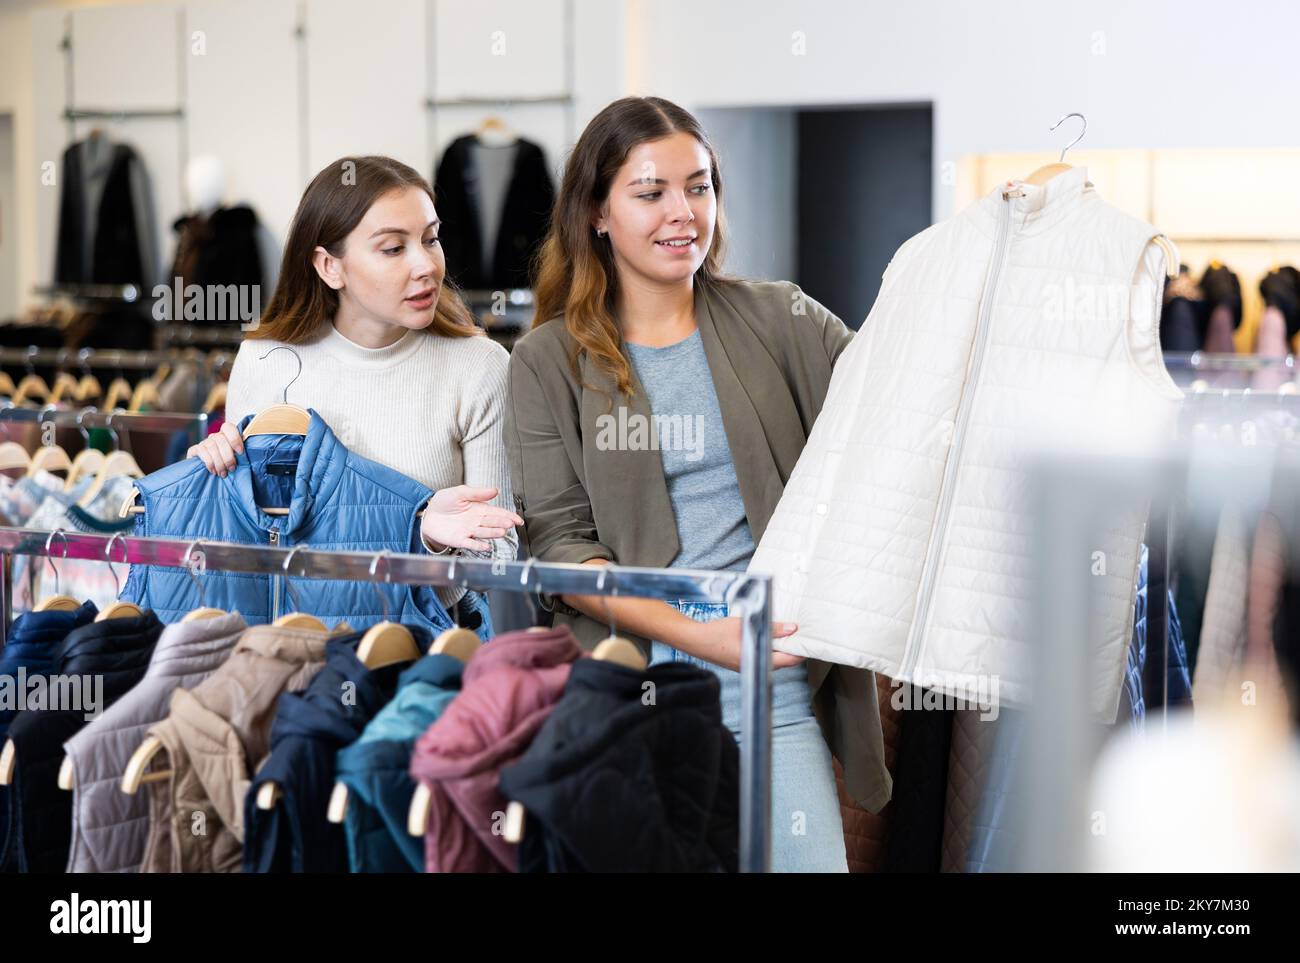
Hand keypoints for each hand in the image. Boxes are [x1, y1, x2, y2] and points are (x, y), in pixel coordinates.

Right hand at [186, 421, 244, 476]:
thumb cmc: (225, 466)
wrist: (205, 474)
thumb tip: (249, 457)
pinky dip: (209, 462)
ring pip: (211, 446)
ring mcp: (204, 442)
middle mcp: (214, 437)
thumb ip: (239, 455)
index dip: (235, 438)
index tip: (240, 452)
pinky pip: (201, 451)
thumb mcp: (234, 459)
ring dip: (219, 462)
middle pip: (221, 439)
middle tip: (232, 468)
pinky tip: (213, 470)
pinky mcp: (194, 449)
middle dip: (228, 456)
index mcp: (226, 436)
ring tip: (223, 473)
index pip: (228, 427)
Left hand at [420, 485, 523, 551]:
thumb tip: (496, 490)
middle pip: (492, 522)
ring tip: (502, 532)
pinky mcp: (459, 540)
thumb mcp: (460, 492)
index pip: (497, 512)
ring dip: (493, 533)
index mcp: (479, 509)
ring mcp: (468, 531)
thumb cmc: (444, 502)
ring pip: (483, 532)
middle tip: (510, 524)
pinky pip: (470, 543)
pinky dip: (478, 545)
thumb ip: (477, 492)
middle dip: (502, 523)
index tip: (518, 519)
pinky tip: (486, 546)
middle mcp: (476, 521)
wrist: (428, 514)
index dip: (508, 516)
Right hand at [679, 616, 804, 670]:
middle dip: (791, 648)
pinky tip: (768, 635)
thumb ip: (772, 627)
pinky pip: (761, 657)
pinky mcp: (741, 662)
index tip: (808, 641)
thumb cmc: (718, 633)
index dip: (800, 651)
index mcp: (758, 660)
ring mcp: (747, 666)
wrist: (694, 640)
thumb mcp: (748, 625)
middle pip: (782, 661)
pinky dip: (768, 648)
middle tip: (799, 634)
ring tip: (786, 632)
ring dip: (779, 648)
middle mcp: (754, 667)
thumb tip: (792, 629)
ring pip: (771, 659)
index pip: (788, 660)